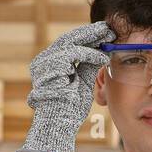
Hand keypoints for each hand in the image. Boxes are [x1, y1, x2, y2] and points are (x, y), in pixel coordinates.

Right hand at [16, 20, 115, 151]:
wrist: (59, 122)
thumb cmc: (71, 106)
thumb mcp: (83, 80)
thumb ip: (90, 65)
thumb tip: (103, 49)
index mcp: (50, 62)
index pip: (70, 43)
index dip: (87, 35)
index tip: (105, 30)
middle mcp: (43, 60)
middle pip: (68, 39)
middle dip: (89, 33)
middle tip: (107, 28)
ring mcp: (42, 64)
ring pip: (69, 45)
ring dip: (91, 43)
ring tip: (108, 43)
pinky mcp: (46, 68)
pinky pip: (71, 56)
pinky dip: (88, 55)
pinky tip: (102, 57)